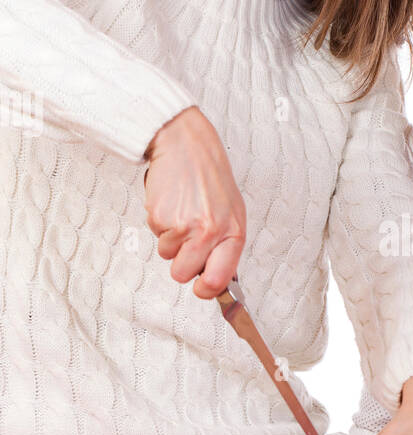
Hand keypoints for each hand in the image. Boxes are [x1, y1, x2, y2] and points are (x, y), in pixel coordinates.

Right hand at [143, 107, 246, 298]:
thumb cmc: (209, 177)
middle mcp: (212, 232)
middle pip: (184, 274)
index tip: (201, 288)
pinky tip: (171, 203)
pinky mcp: (163, 218)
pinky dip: (159, 223)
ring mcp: (187, 226)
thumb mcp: (230, 211)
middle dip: (180, 263)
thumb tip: (216, 276)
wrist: (185, 145)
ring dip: (169, 239)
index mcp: (234, 232)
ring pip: (167, 256)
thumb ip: (225, 243)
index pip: (220, 279)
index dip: (206, 289)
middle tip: (185, 240)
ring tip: (180, 213)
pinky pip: (156, 236)